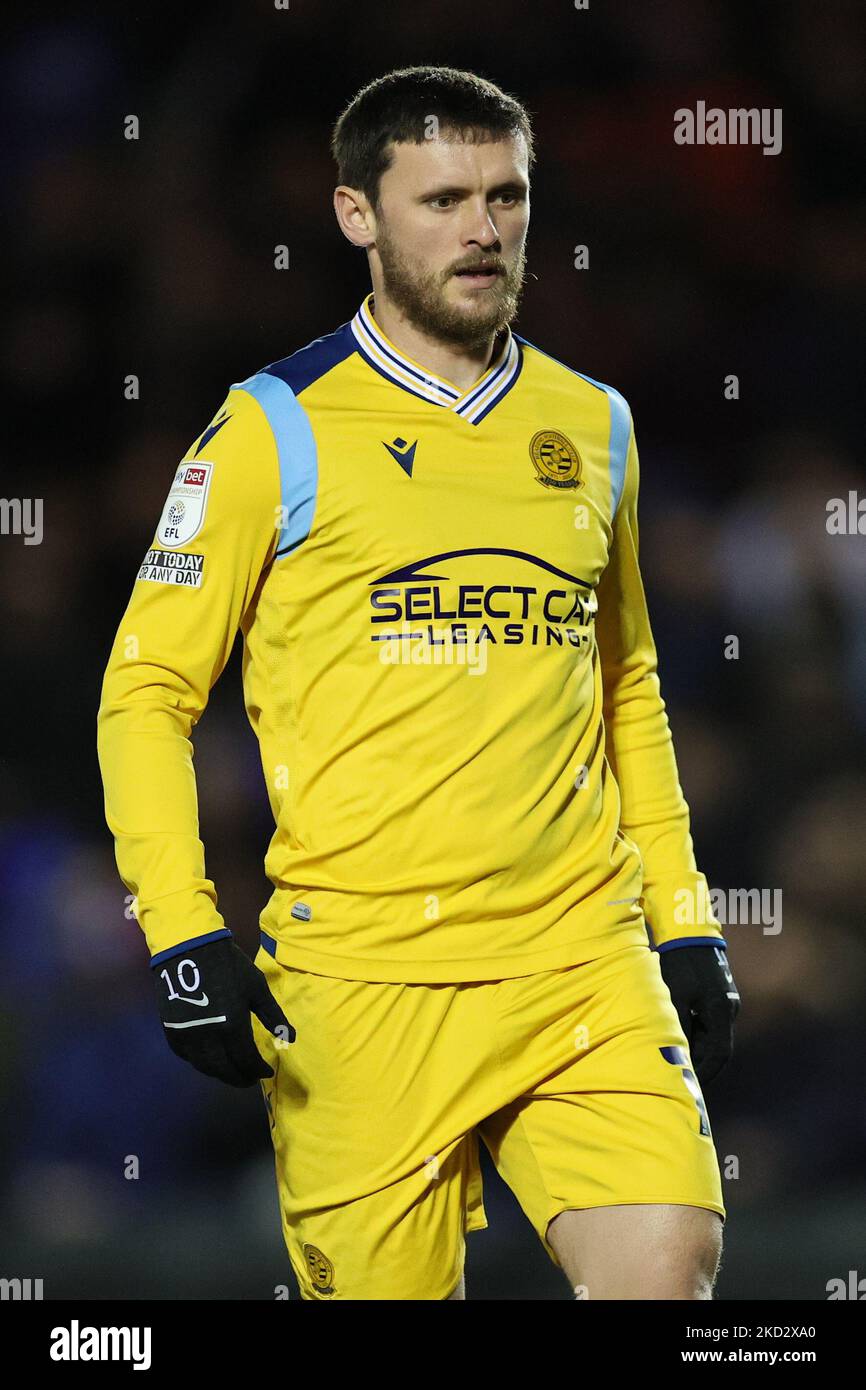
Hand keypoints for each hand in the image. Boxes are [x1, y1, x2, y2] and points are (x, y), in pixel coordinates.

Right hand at [153, 937, 294, 1086]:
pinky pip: (187, 1057)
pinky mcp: (172, 1031)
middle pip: (225, 1070)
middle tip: (250, 1078)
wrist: (189, 949)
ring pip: (205, 1067)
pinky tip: (211, 1058)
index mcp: (232, 1027)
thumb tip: (290, 1038)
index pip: (247, 1061)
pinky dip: (201, 1062)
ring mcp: (187, 1037)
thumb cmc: (229, 966)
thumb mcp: (257, 988)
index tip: (267, 1071)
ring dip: (221, 1073)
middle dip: (240, 1078)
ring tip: (233, 1070)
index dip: (258, 1070)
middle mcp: (208, 1038)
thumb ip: (273, 1016)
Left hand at [658, 944, 739, 1086]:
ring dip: (698, 1047)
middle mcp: (729, 1009)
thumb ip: (678, 1026)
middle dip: (702, 1063)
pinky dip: (697, 1033)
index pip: (720, 1054)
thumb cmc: (680, 964)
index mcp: (721, 1011)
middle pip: (719, 1047)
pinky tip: (679, 1037)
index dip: (707, 1071)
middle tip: (683, 1076)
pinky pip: (710, 1022)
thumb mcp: (675, 996)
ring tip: (677, 1058)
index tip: (693, 1083)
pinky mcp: (719, 996)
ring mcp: (725, 1002)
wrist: (689, 933)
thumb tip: (674, 1053)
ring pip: (713, 1035)